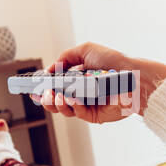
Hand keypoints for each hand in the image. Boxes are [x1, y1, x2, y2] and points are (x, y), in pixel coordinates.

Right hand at [41, 41, 165, 123]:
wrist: (131, 75)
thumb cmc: (112, 61)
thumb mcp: (86, 50)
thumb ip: (65, 57)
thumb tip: (50, 69)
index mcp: (76, 80)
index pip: (54, 87)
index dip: (43, 90)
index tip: (33, 90)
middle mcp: (80, 93)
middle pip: (55, 102)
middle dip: (46, 99)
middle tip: (45, 93)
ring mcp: (87, 105)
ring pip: (64, 110)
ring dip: (56, 104)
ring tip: (56, 96)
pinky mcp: (95, 115)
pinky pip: (78, 114)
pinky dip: (72, 106)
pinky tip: (72, 99)